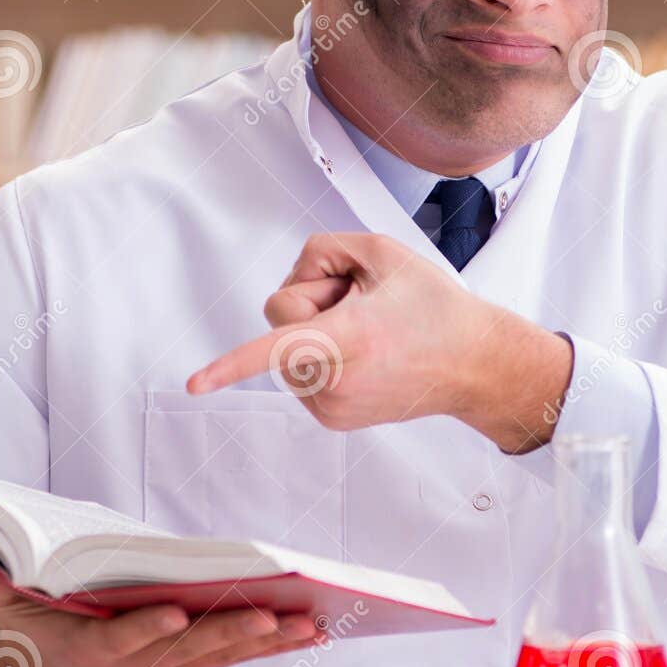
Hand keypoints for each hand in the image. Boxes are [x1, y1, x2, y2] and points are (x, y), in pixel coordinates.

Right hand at [0, 566, 325, 666]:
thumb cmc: (29, 623)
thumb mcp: (4, 603)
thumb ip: (1, 584)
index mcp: (90, 648)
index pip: (120, 640)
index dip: (146, 629)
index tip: (173, 613)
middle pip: (186, 649)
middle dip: (231, 633)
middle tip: (272, 616)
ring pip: (218, 655)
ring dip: (265, 641)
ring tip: (309, 623)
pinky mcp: (183, 666)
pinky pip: (230, 657)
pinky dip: (269, 646)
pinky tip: (310, 633)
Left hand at [183, 232, 573, 453]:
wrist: (473, 363)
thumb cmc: (434, 308)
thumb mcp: (381, 251)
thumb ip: (322, 248)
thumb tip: (294, 280)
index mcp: (349, 338)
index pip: (280, 347)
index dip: (231, 364)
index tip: (193, 385)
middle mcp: (337, 380)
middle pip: (281, 319)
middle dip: (311, 300)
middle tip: (363, 302)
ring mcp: (333, 405)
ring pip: (288, 347)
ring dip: (320, 330)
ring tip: (372, 333)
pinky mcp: (332, 417)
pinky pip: (302, 369)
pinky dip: (325, 354)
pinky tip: (367, 354)